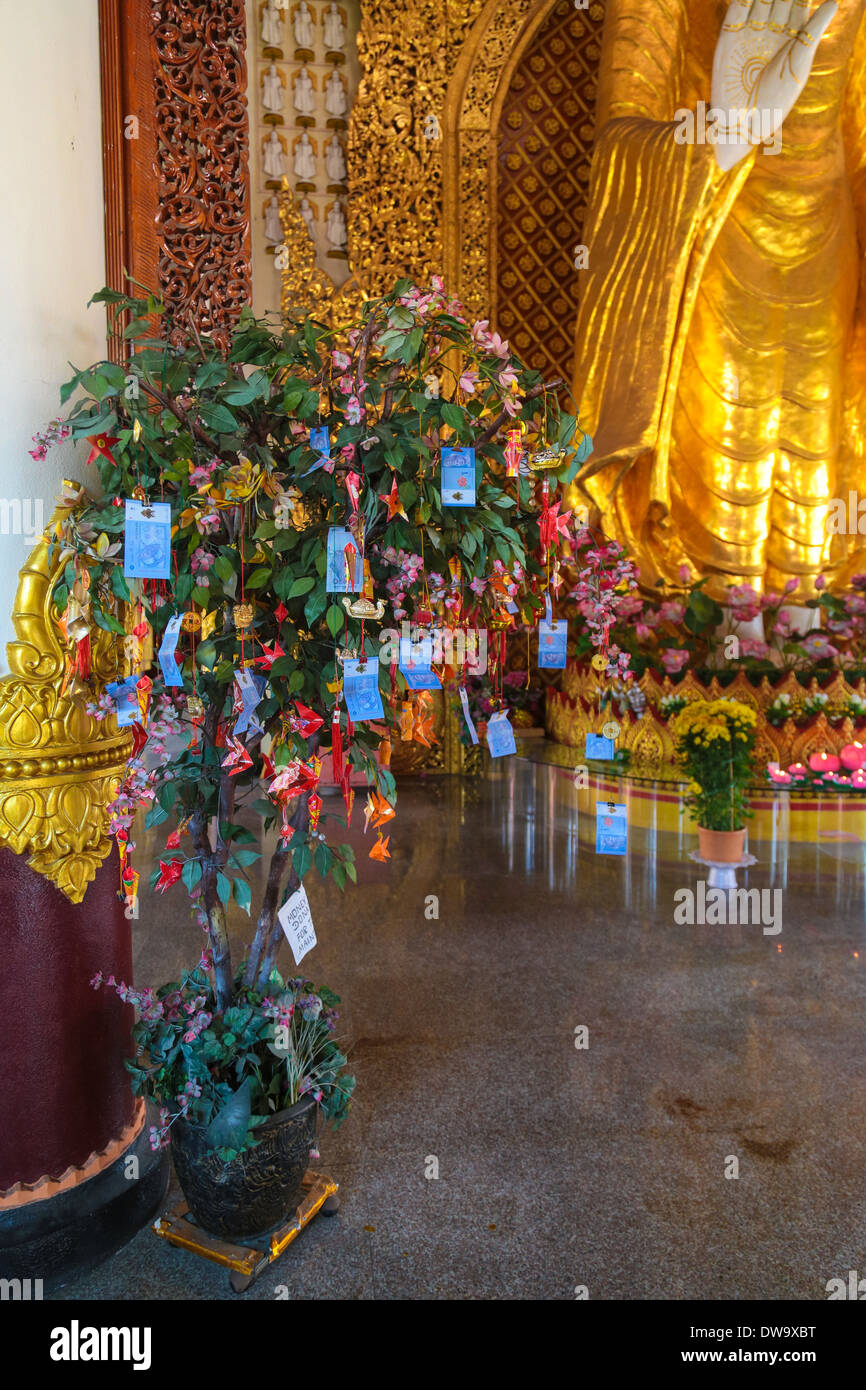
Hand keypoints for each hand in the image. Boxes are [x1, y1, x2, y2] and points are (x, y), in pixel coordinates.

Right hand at [711, 0, 837, 170]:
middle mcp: (770, 34)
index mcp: (791, 39)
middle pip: (778, 0)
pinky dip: (742, 0)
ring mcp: (749, 35)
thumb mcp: (798, 65)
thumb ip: (812, 32)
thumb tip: (834, 2)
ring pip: (758, 1)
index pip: (797, 5)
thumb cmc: (775, 101)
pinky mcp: (729, 39)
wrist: (742, 124)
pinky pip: (736, 12)